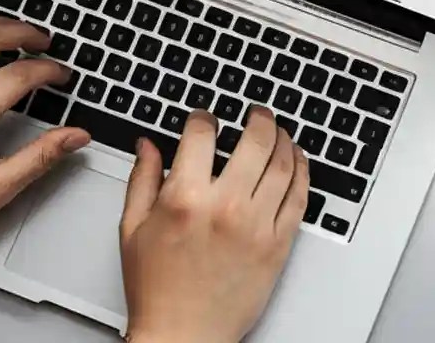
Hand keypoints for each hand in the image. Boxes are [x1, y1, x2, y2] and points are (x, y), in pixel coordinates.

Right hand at [120, 107, 308, 342]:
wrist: (184, 335)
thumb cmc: (157, 289)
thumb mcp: (132, 229)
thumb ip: (142, 179)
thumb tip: (148, 144)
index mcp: (185, 198)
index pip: (203, 134)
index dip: (204, 118)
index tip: (205, 118)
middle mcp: (226, 206)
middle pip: (256, 141)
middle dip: (259, 119)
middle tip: (258, 114)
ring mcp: (257, 225)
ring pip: (284, 164)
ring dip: (285, 140)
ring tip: (280, 133)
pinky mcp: (278, 244)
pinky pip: (300, 198)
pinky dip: (302, 172)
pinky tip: (297, 161)